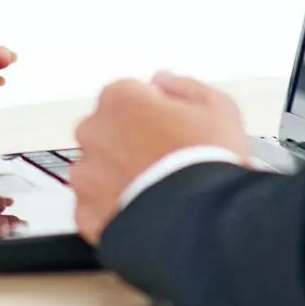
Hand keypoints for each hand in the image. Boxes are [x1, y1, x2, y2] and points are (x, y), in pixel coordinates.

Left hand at [71, 72, 246, 246]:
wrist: (204, 223)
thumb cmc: (210, 163)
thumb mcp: (218, 108)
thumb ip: (183, 86)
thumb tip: (162, 81)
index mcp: (120, 99)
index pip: (130, 96)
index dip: (157, 115)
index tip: (175, 132)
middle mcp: (93, 131)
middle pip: (109, 132)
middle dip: (132, 144)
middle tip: (167, 165)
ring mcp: (86, 174)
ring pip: (99, 170)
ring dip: (120, 178)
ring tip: (158, 194)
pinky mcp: (87, 214)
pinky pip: (97, 208)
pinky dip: (115, 211)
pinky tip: (146, 215)